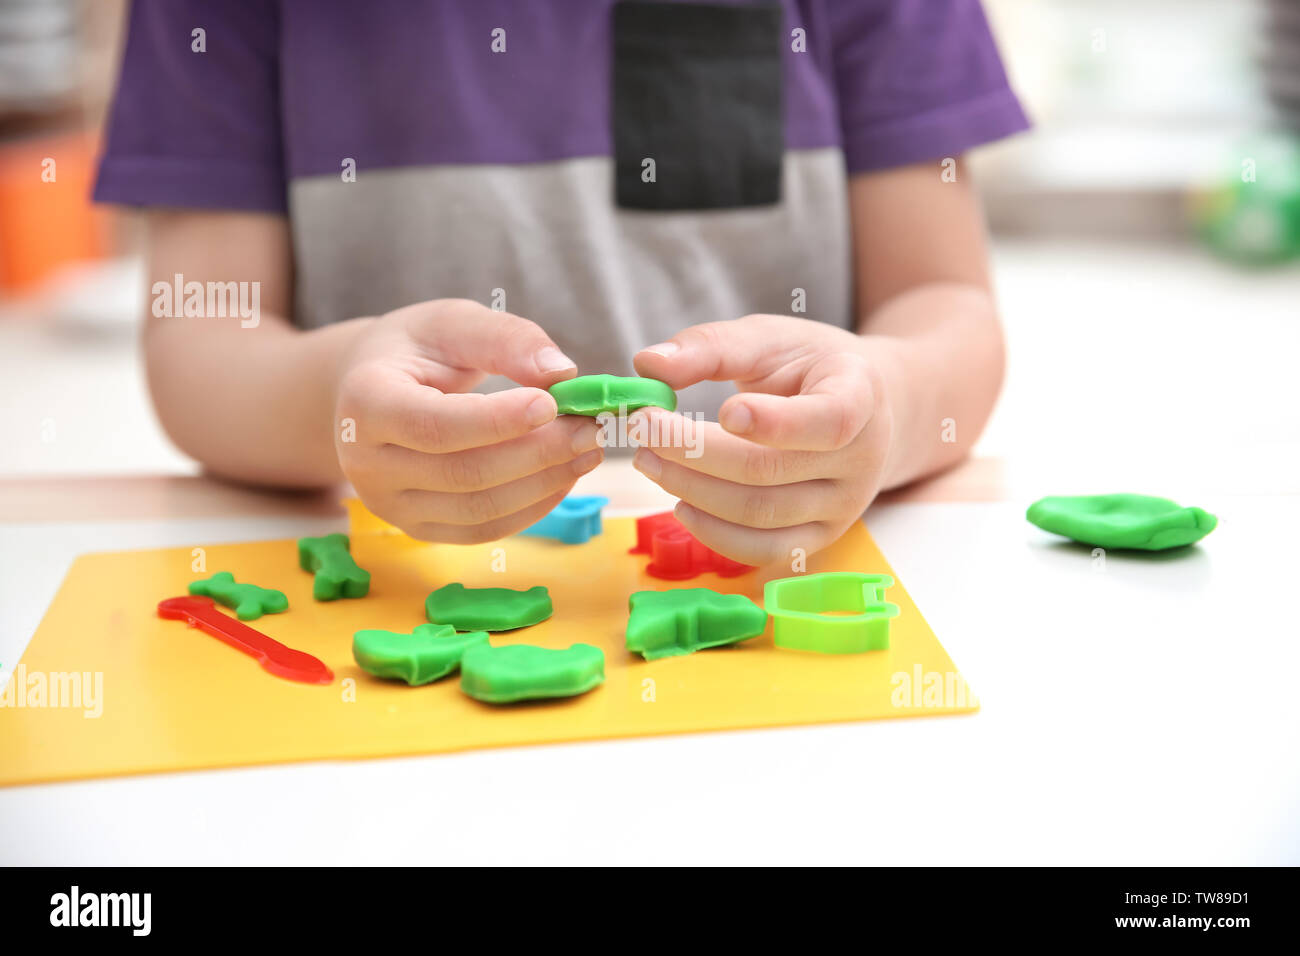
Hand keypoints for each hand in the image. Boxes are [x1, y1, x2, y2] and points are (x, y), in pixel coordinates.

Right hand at [335, 299, 602, 541]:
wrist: (372, 389)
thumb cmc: (415, 349)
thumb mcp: (452, 322)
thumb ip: (504, 339)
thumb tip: (562, 372)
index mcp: (364, 403)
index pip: (434, 425)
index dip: (498, 420)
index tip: (553, 403)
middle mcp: (366, 463)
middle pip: (463, 474)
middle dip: (538, 454)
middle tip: (590, 429)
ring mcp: (390, 504)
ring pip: (479, 509)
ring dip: (544, 483)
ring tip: (587, 451)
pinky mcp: (418, 527)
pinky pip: (484, 529)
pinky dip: (533, 506)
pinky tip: (563, 476)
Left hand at [630, 314, 896, 564]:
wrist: (864, 410)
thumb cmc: (809, 366)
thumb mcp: (770, 338)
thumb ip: (711, 346)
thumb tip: (648, 363)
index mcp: (861, 395)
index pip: (830, 419)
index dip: (776, 423)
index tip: (723, 410)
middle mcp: (861, 458)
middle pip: (770, 470)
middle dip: (694, 453)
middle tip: (642, 429)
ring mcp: (843, 506)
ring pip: (760, 513)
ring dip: (692, 490)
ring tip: (649, 461)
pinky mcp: (820, 538)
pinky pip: (763, 550)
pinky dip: (713, 533)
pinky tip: (681, 502)